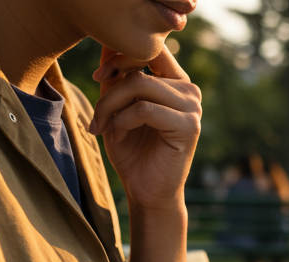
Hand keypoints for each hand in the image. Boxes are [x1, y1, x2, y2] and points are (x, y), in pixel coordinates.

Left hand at [90, 45, 201, 211]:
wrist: (145, 191)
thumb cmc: (132, 150)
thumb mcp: (117, 106)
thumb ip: (115, 75)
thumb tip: (106, 42)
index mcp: (176, 82)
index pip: (151, 49)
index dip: (121, 55)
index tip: (98, 76)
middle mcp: (189, 90)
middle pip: (139, 69)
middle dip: (109, 90)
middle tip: (95, 116)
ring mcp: (193, 108)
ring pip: (140, 85)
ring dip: (111, 107)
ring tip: (104, 128)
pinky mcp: (189, 126)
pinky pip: (144, 109)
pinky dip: (122, 122)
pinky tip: (118, 138)